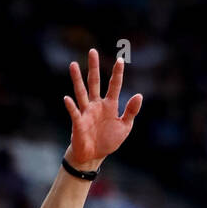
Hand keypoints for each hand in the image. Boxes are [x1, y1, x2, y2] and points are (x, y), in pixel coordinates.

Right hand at [64, 50, 142, 166]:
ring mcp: (86, 112)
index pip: (114, 85)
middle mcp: (96, 105)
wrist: (93, 156)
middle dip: (93, 67)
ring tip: (73, 64)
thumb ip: (131, 111)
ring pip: (81, 92)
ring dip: (77, 79)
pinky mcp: (78, 123)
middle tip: (92, 51)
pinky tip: (67, 98)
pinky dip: (71, 106)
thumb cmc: (108, 140)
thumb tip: (139, 95)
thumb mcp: (125, 127)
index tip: (120, 60)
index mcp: (109, 105)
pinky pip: (74, 113)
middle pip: (94, 82)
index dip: (117, 73)